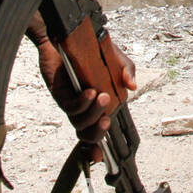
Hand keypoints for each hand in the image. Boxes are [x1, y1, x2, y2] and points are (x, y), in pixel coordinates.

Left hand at [32, 22, 136, 163]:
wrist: (68, 34)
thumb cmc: (91, 50)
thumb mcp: (116, 59)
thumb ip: (127, 71)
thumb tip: (132, 87)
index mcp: (97, 105)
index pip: (97, 131)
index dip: (97, 148)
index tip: (102, 157)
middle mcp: (83, 108)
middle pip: (87, 135)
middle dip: (97, 134)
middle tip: (107, 120)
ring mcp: (71, 102)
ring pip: (79, 122)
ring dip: (92, 114)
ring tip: (101, 97)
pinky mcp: (60, 93)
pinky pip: (69, 106)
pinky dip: (81, 102)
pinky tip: (89, 92)